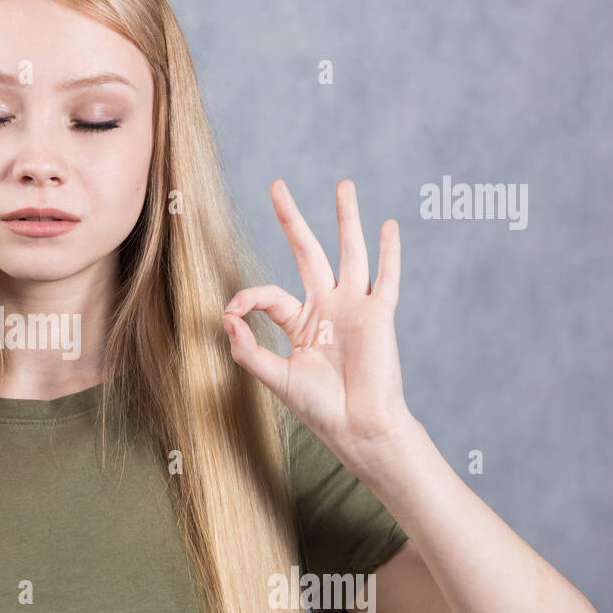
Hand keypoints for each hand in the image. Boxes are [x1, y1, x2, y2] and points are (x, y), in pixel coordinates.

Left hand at [222, 179, 411, 457]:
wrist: (357, 427)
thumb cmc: (319, 407)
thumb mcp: (275, 376)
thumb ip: (247, 349)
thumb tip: (225, 316)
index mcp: (299, 322)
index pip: (269, 293)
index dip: (246, 297)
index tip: (232, 311)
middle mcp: (327, 307)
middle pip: (306, 251)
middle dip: (292, 219)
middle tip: (277, 186)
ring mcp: (354, 307)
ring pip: (349, 252)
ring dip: (346, 219)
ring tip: (343, 185)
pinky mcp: (378, 315)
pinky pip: (385, 278)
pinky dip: (388, 252)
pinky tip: (387, 226)